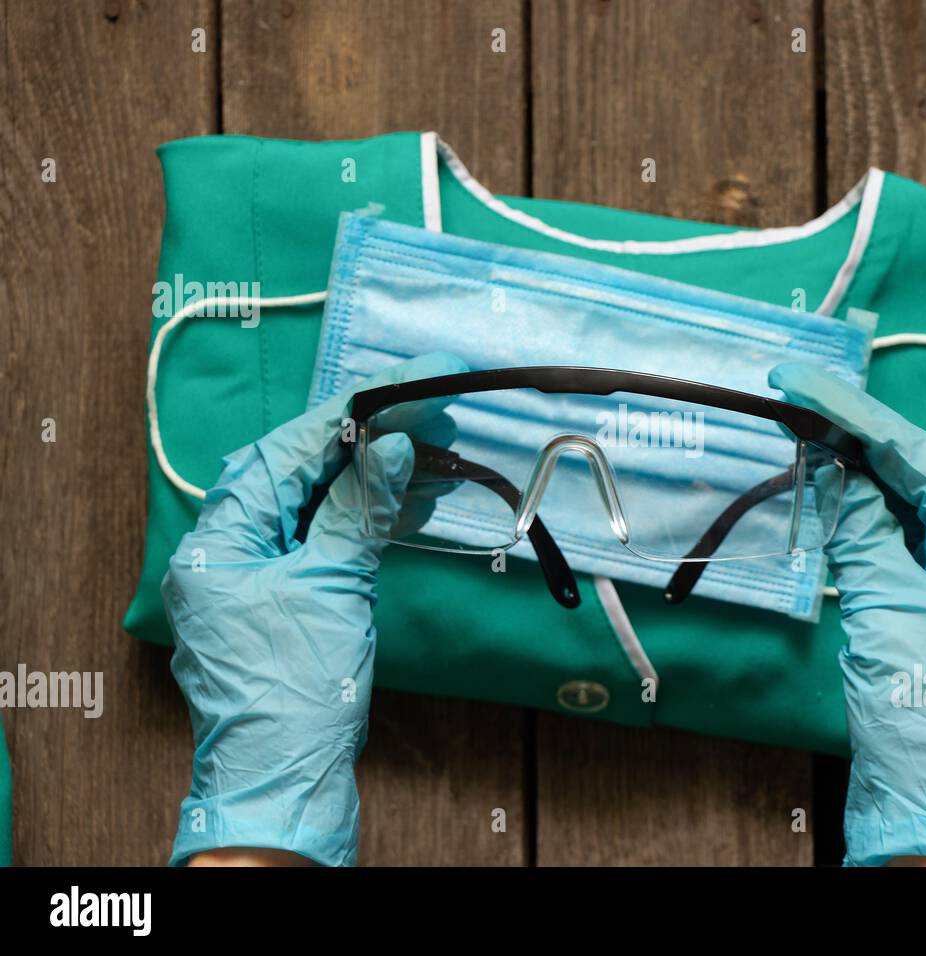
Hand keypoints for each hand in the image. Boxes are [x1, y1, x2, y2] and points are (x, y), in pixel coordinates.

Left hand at [162, 352, 464, 866]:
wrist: (287, 780)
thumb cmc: (295, 691)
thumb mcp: (332, 588)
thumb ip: (360, 511)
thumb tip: (392, 443)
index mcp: (218, 539)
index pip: (285, 453)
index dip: (349, 414)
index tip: (404, 383)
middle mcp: (229, 548)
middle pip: (298, 471)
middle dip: (365, 437)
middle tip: (428, 408)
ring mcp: (257, 573)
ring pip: (317, 502)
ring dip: (374, 476)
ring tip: (435, 445)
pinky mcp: (288, 596)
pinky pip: (327, 538)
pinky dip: (367, 516)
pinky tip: (411, 494)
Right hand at [771, 362, 925, 866]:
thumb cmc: (925, 721)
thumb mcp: (890, 615)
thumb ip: (866, 536)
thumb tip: (837, 477)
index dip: (875, 426)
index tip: (819, 390)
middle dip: (875, 445)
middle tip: (815, 404)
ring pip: (924, 521)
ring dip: (871, 483)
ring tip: (818, 441)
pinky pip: (910, 560)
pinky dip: (873, 531)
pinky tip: (839, 503)